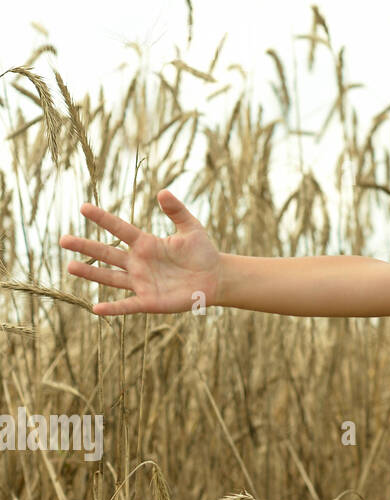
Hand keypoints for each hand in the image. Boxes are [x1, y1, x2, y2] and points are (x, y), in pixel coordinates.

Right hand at [59, 190, 221, 315]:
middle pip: (107, 254)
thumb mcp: (192, 228)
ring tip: (70, 266)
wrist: (215, 278)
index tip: (84, 207)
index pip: (120, 229)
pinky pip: (127, 305)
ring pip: (110, 277)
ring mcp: (141, 282)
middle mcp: (138, 263)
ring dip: (91, 273)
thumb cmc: (202, 251)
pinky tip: (96, 308)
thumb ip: (177, 211)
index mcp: (146, 244)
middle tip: (63, 239)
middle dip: (86, 246)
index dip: (103, 219)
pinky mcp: (149, 301)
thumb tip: (163, 192)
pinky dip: (113, 308)